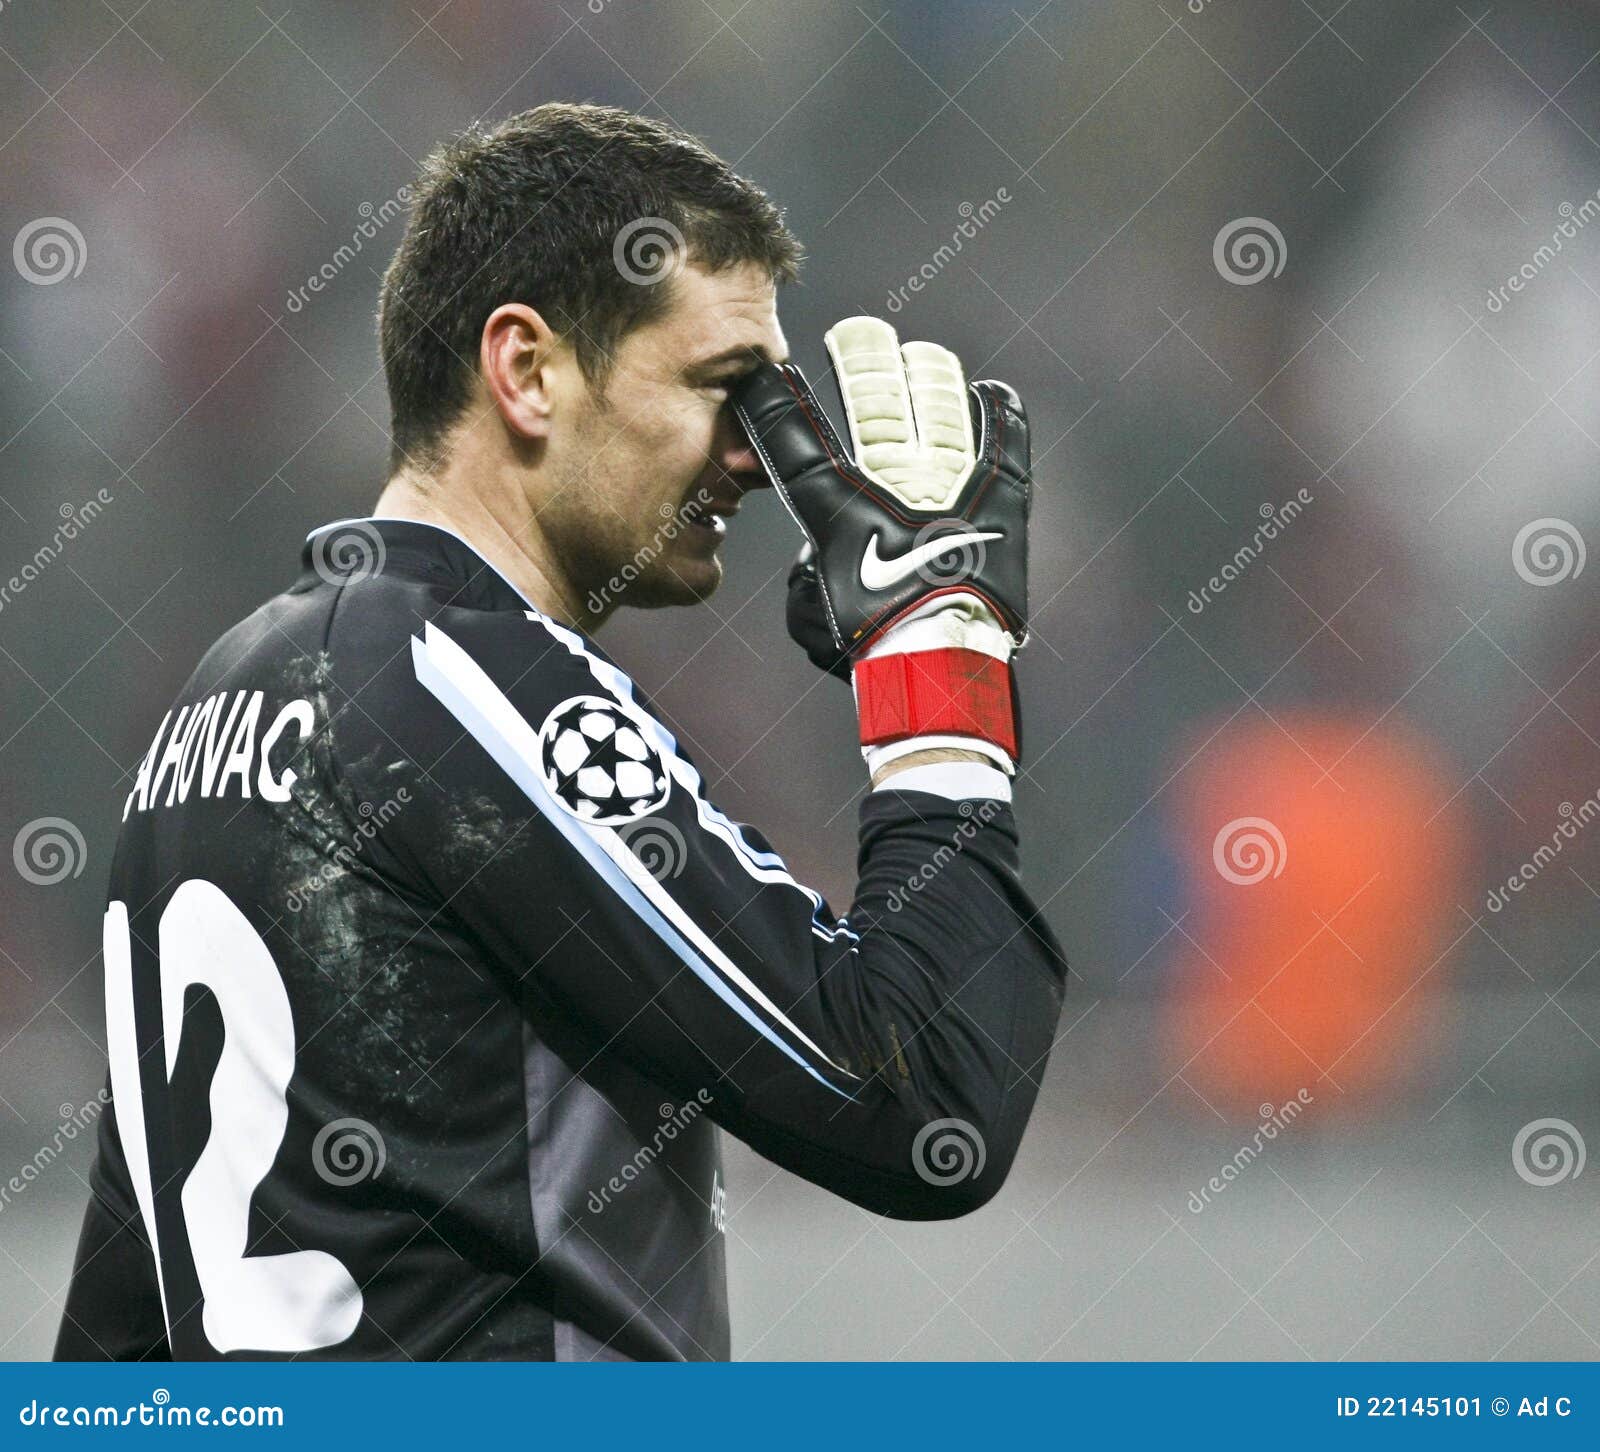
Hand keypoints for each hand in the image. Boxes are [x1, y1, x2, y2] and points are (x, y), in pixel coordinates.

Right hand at [733, 315, 1030, 662]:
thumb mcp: (812, 609)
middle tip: (853, 334)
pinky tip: (993, 393)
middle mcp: (900, 480)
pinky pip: (1005, 440)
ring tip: (919, 352)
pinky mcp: (1003, 500)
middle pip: (877, 400)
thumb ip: (799, 579)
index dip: (780, 401)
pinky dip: (999, 415)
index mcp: (843, 503)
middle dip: (863, 362)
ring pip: (938, 407)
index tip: (769, 376)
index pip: (802, 436)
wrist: (942, 664)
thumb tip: (807, 558)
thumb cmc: (874, 641)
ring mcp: (957, 483)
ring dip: (927, 377)